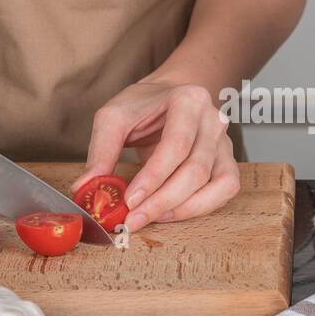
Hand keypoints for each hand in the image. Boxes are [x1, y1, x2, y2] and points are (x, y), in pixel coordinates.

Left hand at [74, 80, 239, 232]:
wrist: (168, 97)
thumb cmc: (143, 106)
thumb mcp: (114, 117)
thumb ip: (101, 150)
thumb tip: (86, 188)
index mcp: (189, 101)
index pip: (175, 145)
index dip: (153, 178)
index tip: (129, 201)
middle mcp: (214, 121)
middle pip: (196, 170)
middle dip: (162, 201)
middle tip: (134, 219)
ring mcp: (225, 143)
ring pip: (216, 185)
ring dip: (182, 209)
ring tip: (151, 217)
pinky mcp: (228, 162)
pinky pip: (225, 191)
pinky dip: (200, 207)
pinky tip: (172, 212)